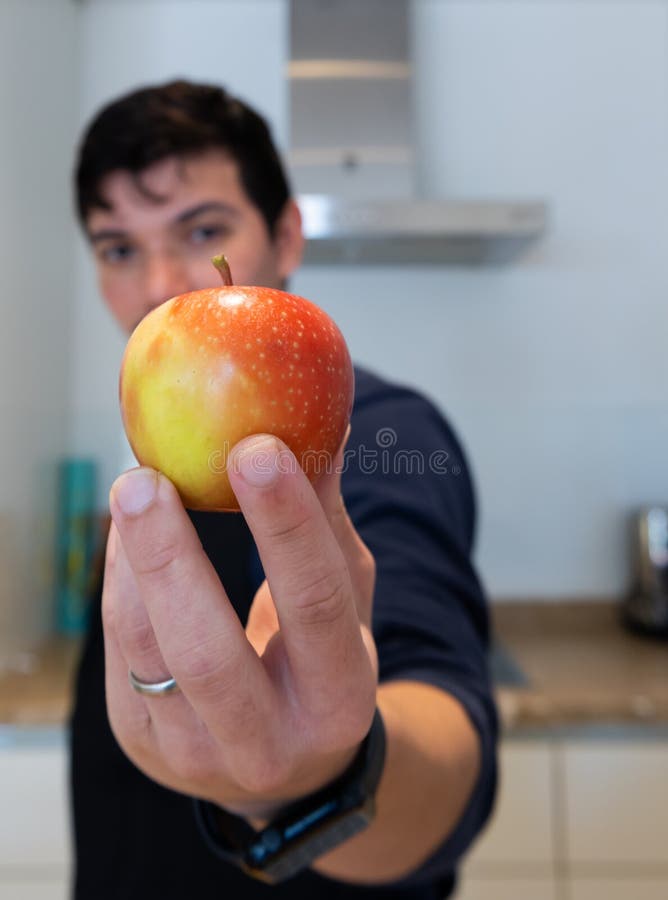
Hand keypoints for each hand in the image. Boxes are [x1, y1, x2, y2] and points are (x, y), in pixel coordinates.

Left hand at [102, 432, 377, 819]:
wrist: (286, 768)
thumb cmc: (322, 662)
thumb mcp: (347, 598)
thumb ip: (328, 522)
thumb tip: (324, 426)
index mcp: (340, 699)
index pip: (316, 606)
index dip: (287, 526)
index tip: (256, 447)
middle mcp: (269, 743)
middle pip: (208, 652)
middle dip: (170, 559)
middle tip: (145, 477)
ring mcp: (198, 755)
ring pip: (148, 655)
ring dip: (132, 566)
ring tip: (133, 491)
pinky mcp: (143, 743)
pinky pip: (120, 655)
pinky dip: (119, 585)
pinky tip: (126, 534)